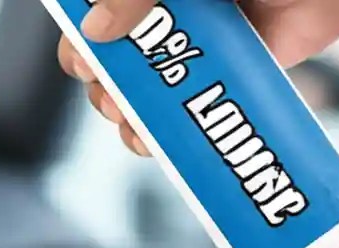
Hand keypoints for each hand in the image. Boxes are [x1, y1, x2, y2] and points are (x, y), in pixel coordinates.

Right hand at [57, 0, 338, 156]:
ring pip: (168, 76)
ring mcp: (220, 25)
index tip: (80, 63)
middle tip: (110, 101)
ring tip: (134, 128)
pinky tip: (171, 143)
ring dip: (143, 109)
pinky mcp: (258, 56)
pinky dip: (192, 122)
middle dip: (109, 80)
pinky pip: (218, 93)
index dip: (84, 33)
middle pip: (128, 45)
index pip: (104, 5)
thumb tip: (95, 33)